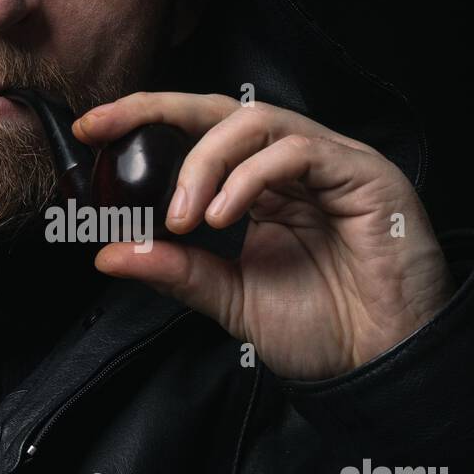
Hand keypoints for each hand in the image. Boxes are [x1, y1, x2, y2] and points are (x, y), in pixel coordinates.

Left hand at [72, 92, 455, 379]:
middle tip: (107, 133)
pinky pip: (297, 150)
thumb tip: (109, 252)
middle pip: (218, 110)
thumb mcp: (231, 299)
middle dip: (156, 111)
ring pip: (254, 121)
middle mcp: (292, 166)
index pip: (196, 133)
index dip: (144, 122)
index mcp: (260, 188)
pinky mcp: (361, 172)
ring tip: (185, 216)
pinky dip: (250, 178)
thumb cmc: (324, 329)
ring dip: (204, 162)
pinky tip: (224, 216)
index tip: (90, 131)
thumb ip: (176, 272)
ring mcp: (329, 162)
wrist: (383, 364)